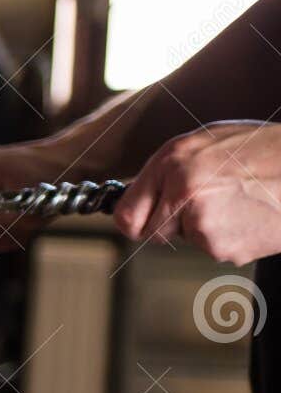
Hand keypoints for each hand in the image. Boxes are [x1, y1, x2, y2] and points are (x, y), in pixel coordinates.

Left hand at [112, 122, 280, 261]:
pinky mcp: (220, 244)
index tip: (143, 224)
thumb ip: (174, 169)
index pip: (126, 211)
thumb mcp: (211, 143)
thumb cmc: (267, 151)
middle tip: (211, 208)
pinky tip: (252, 215)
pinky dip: (233, 238)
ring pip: (190, 239)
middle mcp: (179, 187)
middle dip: (175, 227)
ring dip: (208, 229)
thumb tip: (145, 195)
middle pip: (154, 233)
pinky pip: (216, 248)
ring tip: (241, 202)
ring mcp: (200, 218)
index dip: (136, 222)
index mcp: (172, 159)